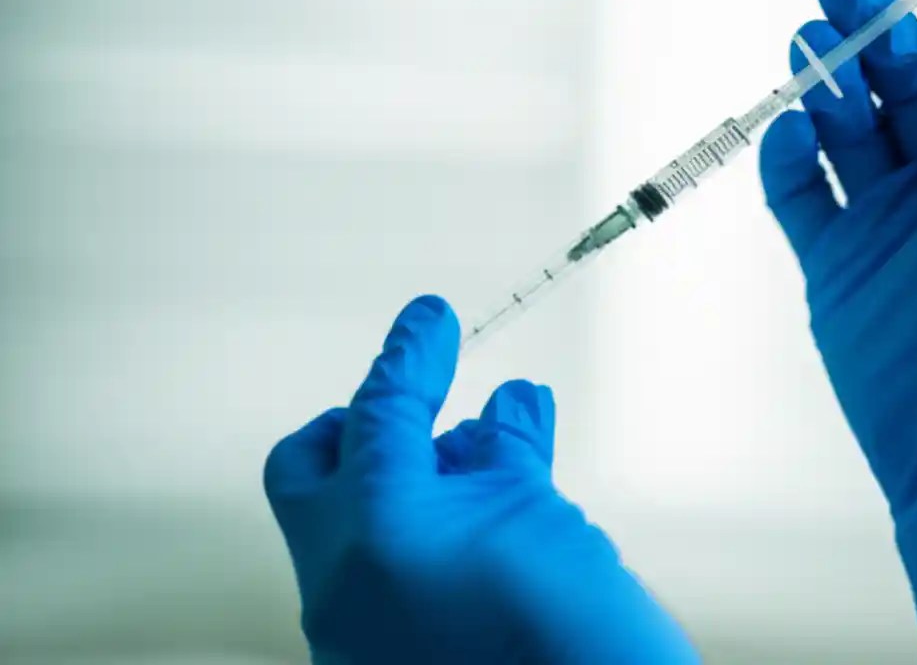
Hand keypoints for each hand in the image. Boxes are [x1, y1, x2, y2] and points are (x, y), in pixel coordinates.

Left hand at [264, 296, 697, 663]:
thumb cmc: (574, 636)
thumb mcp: (539, 513)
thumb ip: (508, 449)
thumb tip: (506, 406)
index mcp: (376, 527)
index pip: (381, 409)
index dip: (411, 352)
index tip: (428, 319)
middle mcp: (341, 581)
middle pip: (308, 468)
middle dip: (359, 421)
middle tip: (411, 399)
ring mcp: (353, 626)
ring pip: (346, 521)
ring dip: (408, 476)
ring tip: (480, 457)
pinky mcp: (378, 657)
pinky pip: (376, 573)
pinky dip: (420, 533)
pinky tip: (482, 515)